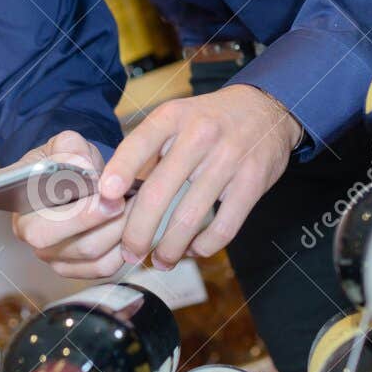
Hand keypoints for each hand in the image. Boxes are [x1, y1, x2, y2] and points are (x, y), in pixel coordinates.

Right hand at [0, 131, 129, 278]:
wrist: (71, 177)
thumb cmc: (64, 160)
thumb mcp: (64, 144)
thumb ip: (71, 147)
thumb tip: (83, 166)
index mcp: (20, 207)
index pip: (39, 227)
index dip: (75, 218)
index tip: (106, 198)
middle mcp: (31, 237)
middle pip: (72, 244)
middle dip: (105, 221)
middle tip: (123, 199)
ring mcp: (52, 257)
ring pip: (94, 255)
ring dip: (120, 229)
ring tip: (135, 204)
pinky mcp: (75, 269)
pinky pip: (105, 266)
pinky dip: (124, 245)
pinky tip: (131, 223)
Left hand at [100, 84, 302, 269]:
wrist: (266, 109)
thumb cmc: (209, 121)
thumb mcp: (176, 119)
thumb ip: (148, 152)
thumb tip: (113, 198)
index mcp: (173, 117)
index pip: (139, 144)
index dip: (119, 172)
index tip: (105, 199)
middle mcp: (199, 135)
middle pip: (159, 193)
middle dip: (138, 232)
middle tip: (130, 253)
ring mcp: (229, 158)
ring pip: (189, 218)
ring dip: (170, 249)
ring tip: (160, 262)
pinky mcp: (252, 182)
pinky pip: (223, 227)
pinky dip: (203, 247)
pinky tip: (193, 251)